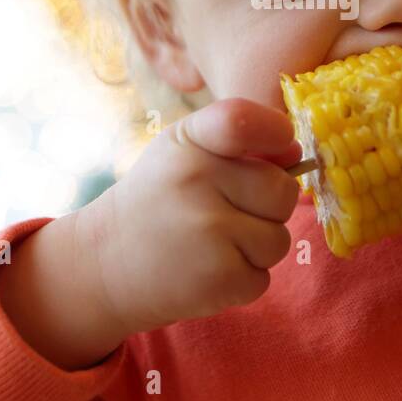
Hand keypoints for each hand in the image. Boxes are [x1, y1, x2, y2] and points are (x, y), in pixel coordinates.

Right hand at [87, 98, 303, 336]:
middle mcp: (196, 180)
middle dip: (269, 208)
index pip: (242, 121)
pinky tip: (207, 270)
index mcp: (189, 140)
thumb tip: (297, 154)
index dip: (276, 133)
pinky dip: (242, 280)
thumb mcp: (186, 154)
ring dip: (256, 248)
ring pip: (279, 239)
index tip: (282, 145)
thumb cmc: (160, 200)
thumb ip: (241, 145)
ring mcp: (208, 231)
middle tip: (229, 214)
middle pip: (283, 191)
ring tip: (214, 245)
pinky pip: (264, 277)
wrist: (104, 263)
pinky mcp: (218, 278)